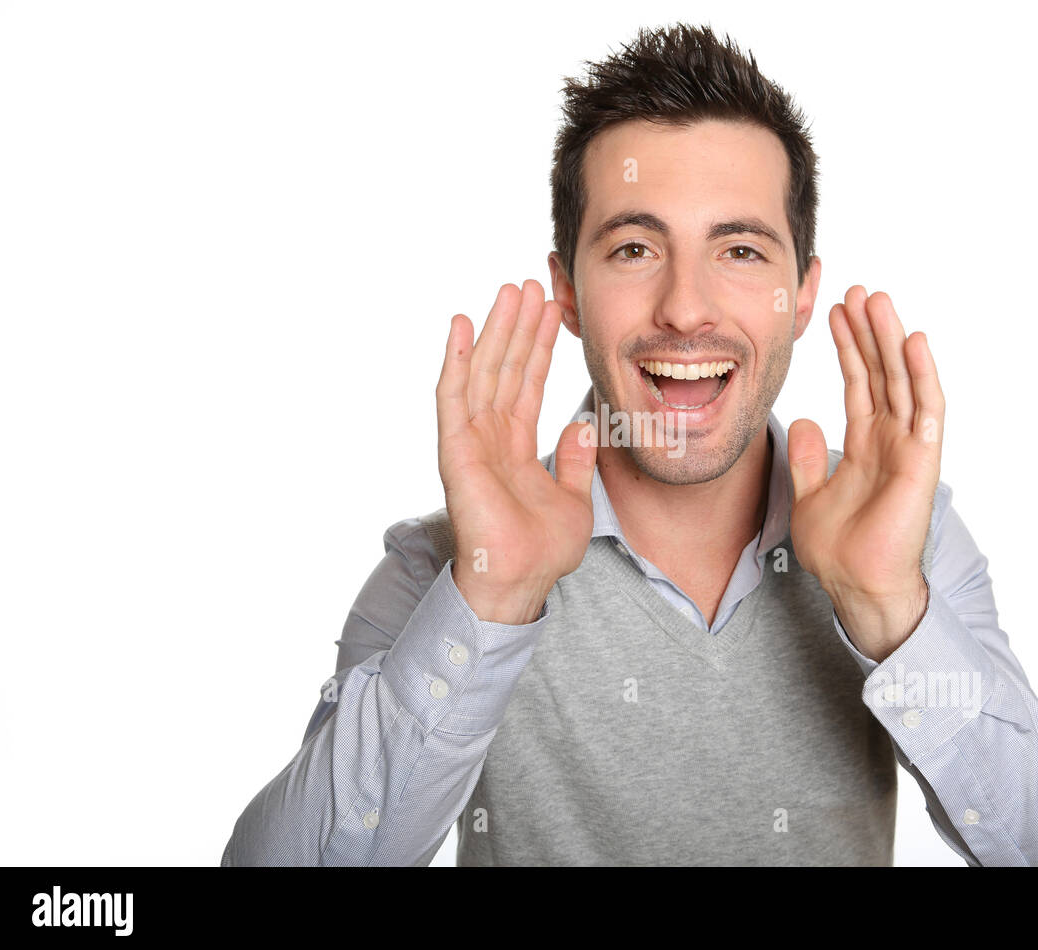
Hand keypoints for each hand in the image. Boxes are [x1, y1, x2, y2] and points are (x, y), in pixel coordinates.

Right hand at [436, 280, 596, 623]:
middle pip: (506, 368)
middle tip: (531, 282)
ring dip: (496, 329)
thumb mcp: (575, 498)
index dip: (539, 346)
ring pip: (483, 371)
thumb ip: (577, 460)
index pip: (528, 382)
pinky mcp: (456, 449)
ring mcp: (471, 440)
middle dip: (519, 326)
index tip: (552, 310)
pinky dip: (455, 360)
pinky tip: (461, 326)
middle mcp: (491, 436)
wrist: (521, 580)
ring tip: (510, 290)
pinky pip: (453, 397)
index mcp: (517, 445)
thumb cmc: (542, 550)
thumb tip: (584, 424)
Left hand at [787, 286, 944, 659]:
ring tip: (879, 300)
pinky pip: (926, 410)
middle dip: (870, 330)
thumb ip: (806, 459)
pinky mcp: (923, 461)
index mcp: (866, 443)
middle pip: (882, 372)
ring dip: (893, 339)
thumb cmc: (839, 550)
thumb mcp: (808, 495)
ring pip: (904, 381)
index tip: (834, 310)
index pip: (858, 382)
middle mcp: (890, 439)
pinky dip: (922, 375)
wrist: (858, 587)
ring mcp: (910, 447)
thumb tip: (802, 421)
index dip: (848, 346)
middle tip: (859, 289)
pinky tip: (914, 341)